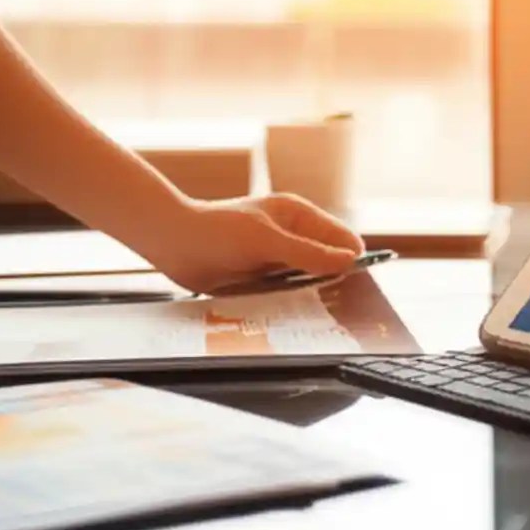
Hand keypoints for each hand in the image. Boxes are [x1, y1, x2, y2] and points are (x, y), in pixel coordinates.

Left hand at [133, 194, 364, 293]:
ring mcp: (278, 257)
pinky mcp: (262, 277)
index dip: (353, 261)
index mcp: (300, 215)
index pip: (344, 239)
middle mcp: (293, 235)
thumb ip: (308, 253)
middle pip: (330, 262)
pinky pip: (287, 293)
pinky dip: (290, 303)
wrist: (172, 242)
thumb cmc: (217, 232)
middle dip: (334, 282)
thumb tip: (350, 261)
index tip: (357, 289)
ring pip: (309, 281)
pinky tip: (288, 314)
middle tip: (337, 310)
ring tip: (309, 314)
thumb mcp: (267, 241)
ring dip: (310, 296)